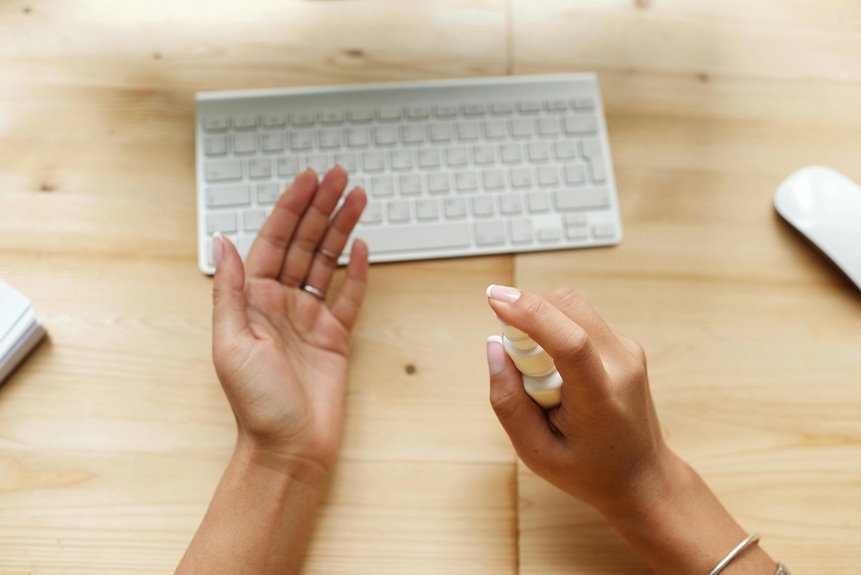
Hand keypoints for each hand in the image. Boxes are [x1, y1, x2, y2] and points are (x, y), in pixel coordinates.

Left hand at [211, 167, 367, 478]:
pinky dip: (356, 272)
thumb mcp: (232, 342)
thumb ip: (231, 290)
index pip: (274, 241)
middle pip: (304, 243)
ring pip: (327, 262)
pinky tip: (361, 247)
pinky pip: (347, 296)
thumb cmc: (257, 402)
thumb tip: (224, 241)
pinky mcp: (334, 336)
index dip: (291, 208)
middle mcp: (280, 303)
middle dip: (322, 208)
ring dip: (341, 229)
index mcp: (253, 300)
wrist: (291, 446)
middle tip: (339, 177)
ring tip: (357, 198)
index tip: (308, 181)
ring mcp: (309, 318)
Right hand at [485, 285, 777, 573]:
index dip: (531, 313)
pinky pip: (578, 318)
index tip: (494, 299)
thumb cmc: (588, 470)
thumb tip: (493, 346)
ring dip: (541, 322)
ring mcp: (628, 350)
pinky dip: (555, 331)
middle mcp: (622, 365)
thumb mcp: (535, 452)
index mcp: (601, 399)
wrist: (642, 476)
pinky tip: (556, 372)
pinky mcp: (624, 343)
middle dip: (527, 313)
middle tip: (513, 354)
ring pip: (571, 305)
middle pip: (567, 305)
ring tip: (537, 371)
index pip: (570, 342)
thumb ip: (509, 402)